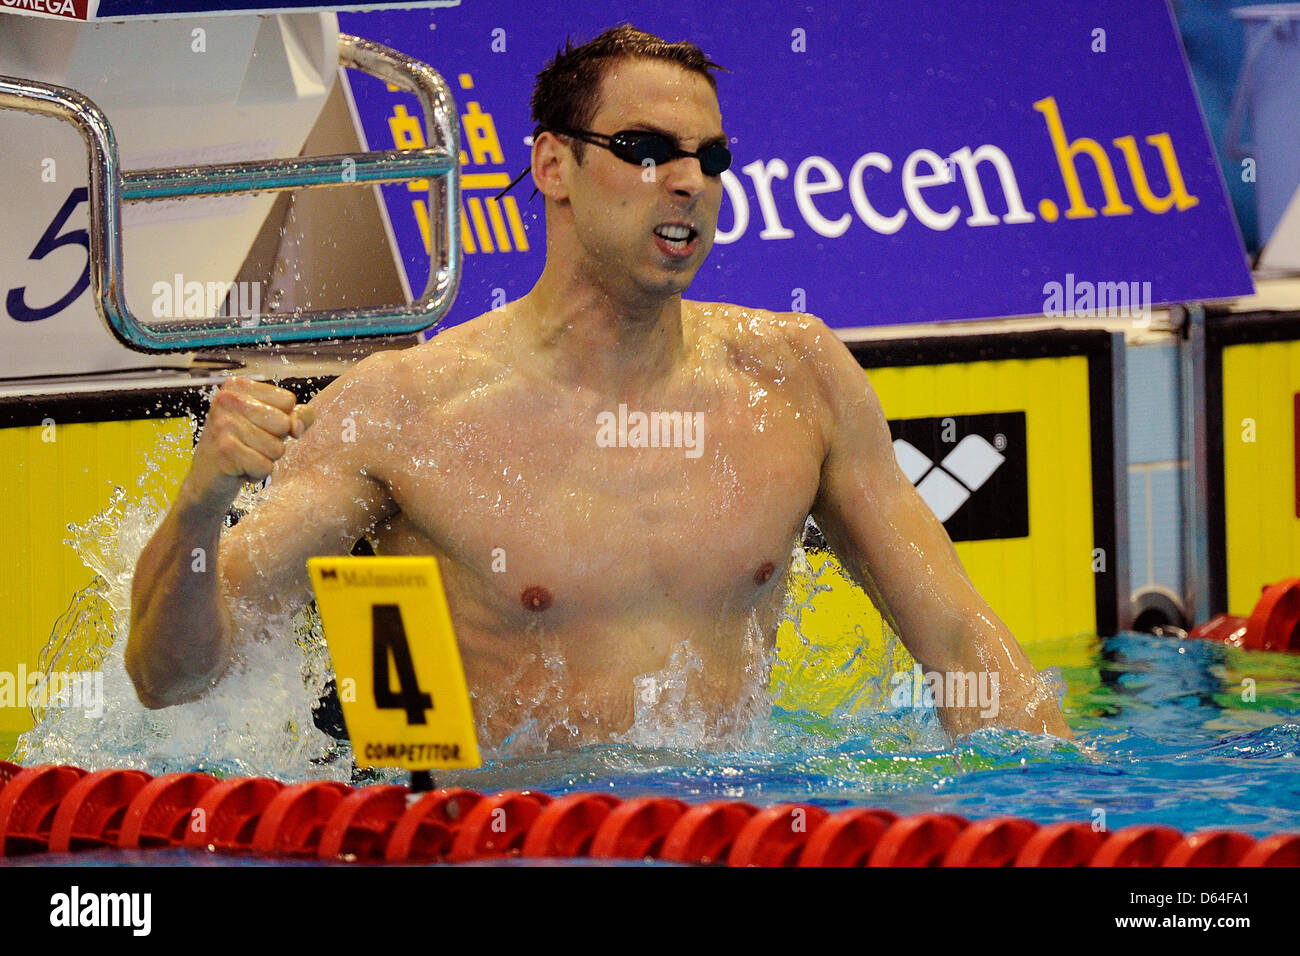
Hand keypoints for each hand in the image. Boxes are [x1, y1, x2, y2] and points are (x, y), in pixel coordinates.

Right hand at [181, 377, 316, 516]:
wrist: (207, 478)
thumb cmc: (242, 447)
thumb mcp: (271, 423)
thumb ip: (297, 416)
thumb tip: (297, 426)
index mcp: (238, 386)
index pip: (288, 401)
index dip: (282, 420)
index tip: (258, 427)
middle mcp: (227, 399)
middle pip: (284, 423)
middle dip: (275, 441)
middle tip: (250, 444)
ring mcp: (224, 424)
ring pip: (277, 448)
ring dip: (266, 459)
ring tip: (244, 456)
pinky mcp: (225, 450)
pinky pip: (266, 466)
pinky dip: (257, 473)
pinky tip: (239, 468)